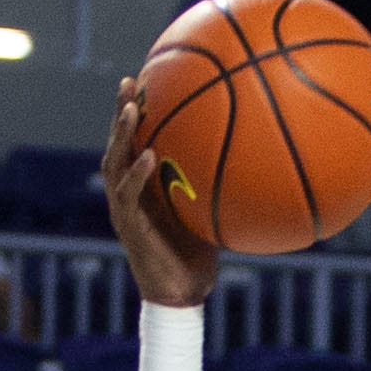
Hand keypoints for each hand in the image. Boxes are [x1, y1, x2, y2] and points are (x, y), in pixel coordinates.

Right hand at [100, 79, 219, 309]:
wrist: (183, 294)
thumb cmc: (198, 254)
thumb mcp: (210, 210)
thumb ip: (218, 184)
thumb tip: (256, 158)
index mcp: (144, 185)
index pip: (135, 140)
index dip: (136, 111)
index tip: (146, 77)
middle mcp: (128, 192)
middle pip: (118, 143)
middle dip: (122, 111)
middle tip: (129, 81)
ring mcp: (124, 209)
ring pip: (114, 163)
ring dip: (122, 134)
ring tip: (133, 108)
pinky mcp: (129, 228)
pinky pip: (129, 196)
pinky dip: (138, 174)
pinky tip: (149, 155)